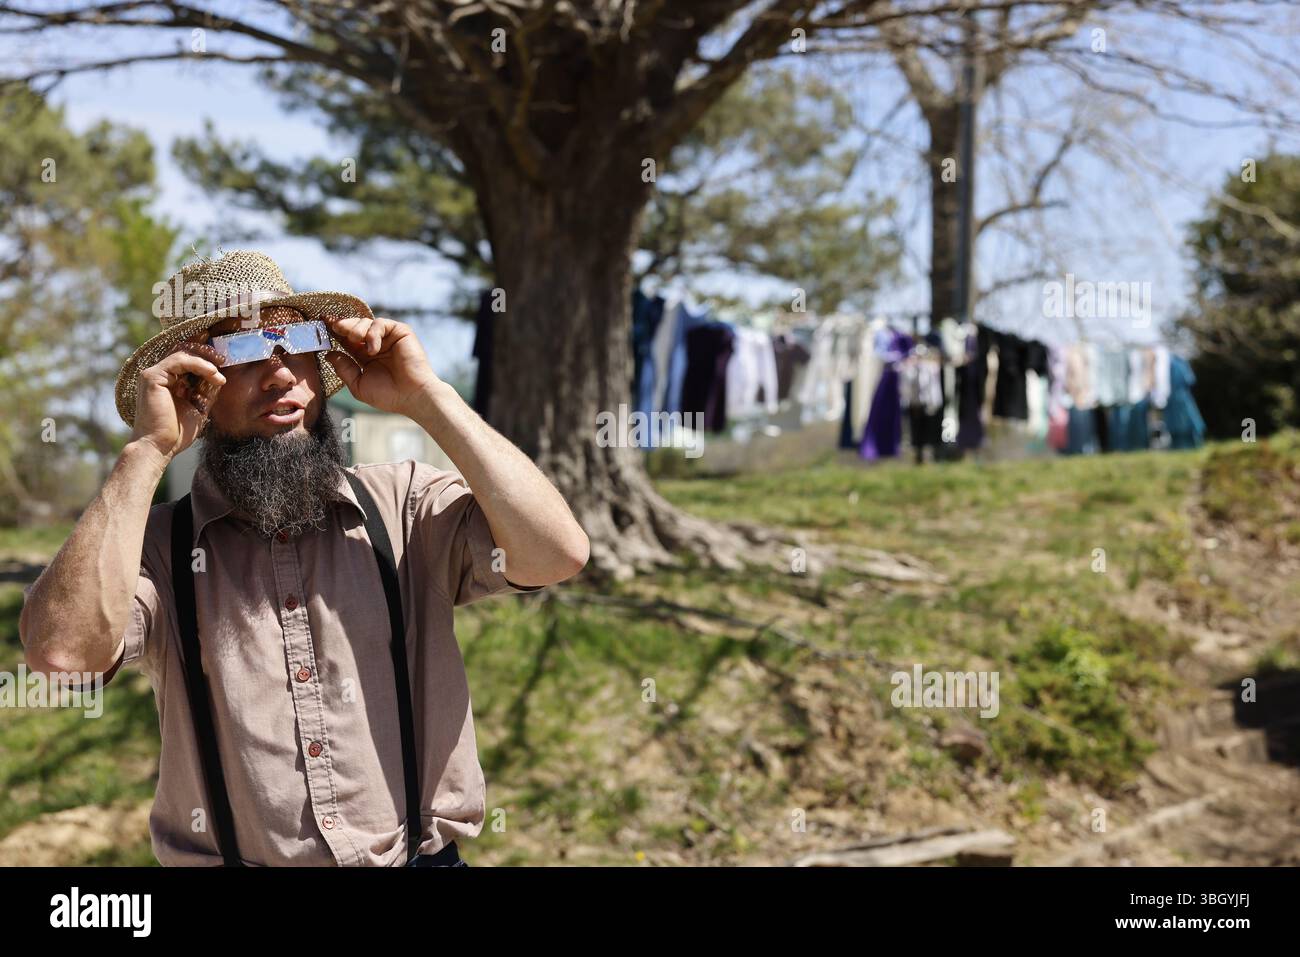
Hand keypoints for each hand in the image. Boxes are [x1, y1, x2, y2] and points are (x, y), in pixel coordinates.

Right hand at [130, 342, 226, 460]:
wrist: (160, 447)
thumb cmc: (177, 432)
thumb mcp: (198, 407)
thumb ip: (206, 391)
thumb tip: (220, 377)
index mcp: (169, 381)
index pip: (188, 359)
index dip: (206, 356)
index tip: (225, 360)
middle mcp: (160, 375)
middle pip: (184, 351)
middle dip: (207, 352)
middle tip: (225, 358)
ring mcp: (154, 374)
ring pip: (183, 353)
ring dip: (205, 359)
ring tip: (220, 370)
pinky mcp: (152, 377)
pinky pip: (179, 360)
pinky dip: (199, 364)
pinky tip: (213, 373)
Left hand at [324, 315, 438, 416]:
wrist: (411, 396)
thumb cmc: (388, 395)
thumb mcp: (358, 384)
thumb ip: (343, 368)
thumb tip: (329, 354)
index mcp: (365, 356)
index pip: (346, 339)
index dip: (334, 331)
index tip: (321, 324)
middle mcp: (376, 344)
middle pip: (354, 326)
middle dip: (342, 325)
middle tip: (334, 327)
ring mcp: (388, 338)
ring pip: (366, 322)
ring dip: (356, 329)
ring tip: (356, 342)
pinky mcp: (400, 332)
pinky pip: (381, 324)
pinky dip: (373, 333)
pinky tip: (372, 348)